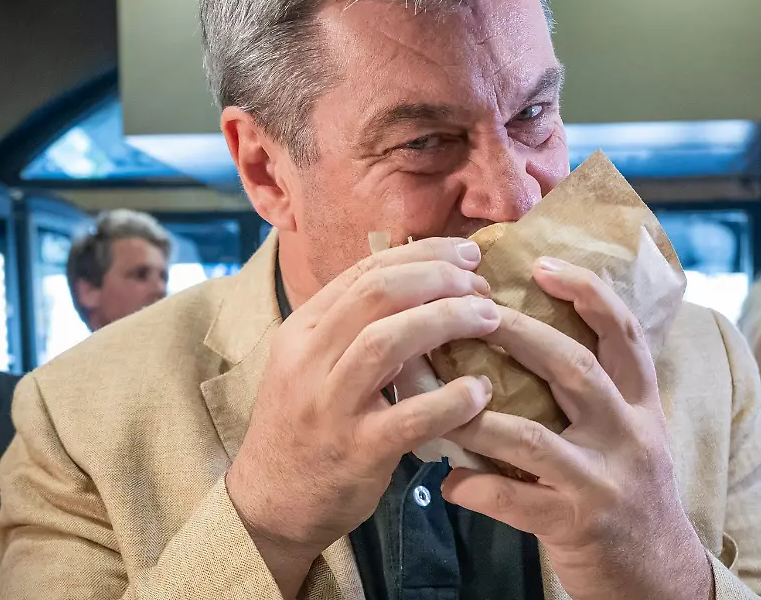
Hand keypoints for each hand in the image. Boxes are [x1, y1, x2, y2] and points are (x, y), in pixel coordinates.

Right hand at [225, 238, 499, 594]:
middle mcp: (308, 360)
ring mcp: (330, 405)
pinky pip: (411, 417)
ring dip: (448, 320)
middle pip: (378, 293)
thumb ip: (355, 326)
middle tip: (482, 287)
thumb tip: (421, 278)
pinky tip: (481, 391)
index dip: (424, 255)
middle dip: (439, 278)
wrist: (270, 504)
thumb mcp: (314, 364)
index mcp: (302, 330)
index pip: (365, 271)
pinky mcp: (357, 451)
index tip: (466, 257)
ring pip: (388, 341)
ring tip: (490, 320)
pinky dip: (453, 399)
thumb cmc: (307, 427)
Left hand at [441, 257, 711, 599]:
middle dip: (518, 334)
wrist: (658, 579)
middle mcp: (630, 435)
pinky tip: (447, 479)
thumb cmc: (627, 493)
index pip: (625, 333)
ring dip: (475, 416)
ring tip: (434, 400)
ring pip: (533, 437)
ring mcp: (605, 481)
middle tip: (468, 312)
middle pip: (576, 367)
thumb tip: (522, 337)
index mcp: (642, 405)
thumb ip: (595, 393)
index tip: (542, 263)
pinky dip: (475, 487)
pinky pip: (515, 501)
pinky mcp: (579, 525)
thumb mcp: (629, 435)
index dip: (587, 292)